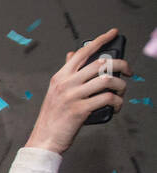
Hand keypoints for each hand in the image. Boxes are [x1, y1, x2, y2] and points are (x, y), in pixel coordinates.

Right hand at [26, 28, 127, 154]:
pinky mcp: (80, 110)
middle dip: (121, 65)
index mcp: (60, 77)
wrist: (44, 140)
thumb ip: (66, 74)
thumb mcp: (55, 92)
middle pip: (100, 64)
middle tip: (128, 71)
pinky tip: (117, 106)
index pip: (82, 52)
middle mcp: (65, 84)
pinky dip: (118, 102)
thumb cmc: (52, 118)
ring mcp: (72, 96)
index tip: (112, 33)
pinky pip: (108, 99)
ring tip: (122, 92)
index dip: (100, 40)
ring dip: (121, 85)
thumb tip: (72, 55)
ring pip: (107, 80)